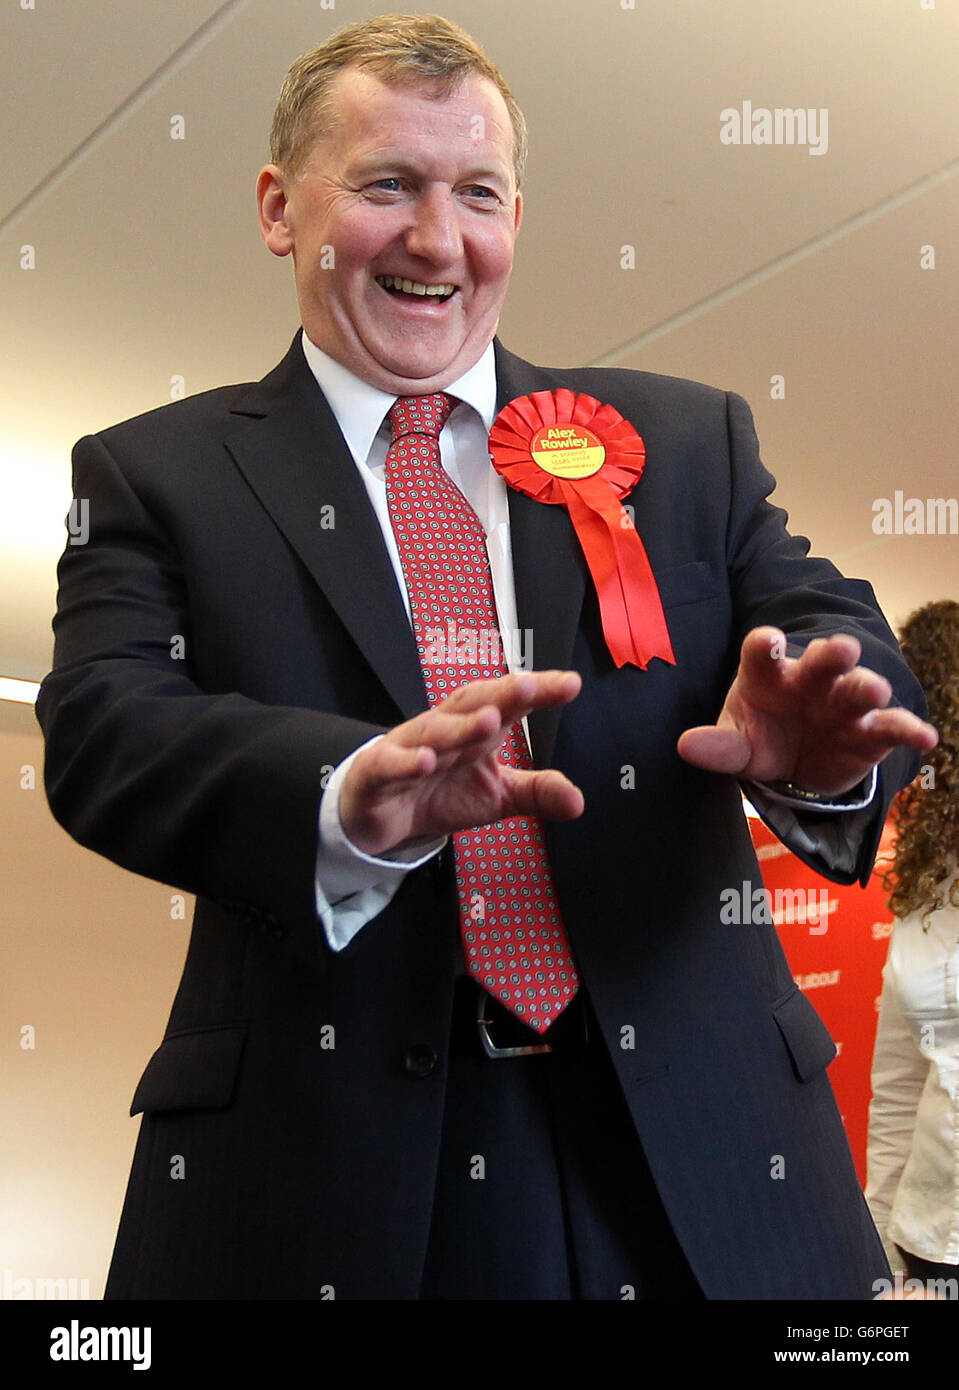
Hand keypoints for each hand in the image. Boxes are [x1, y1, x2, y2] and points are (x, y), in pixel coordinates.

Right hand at [340, 670, 583, 856]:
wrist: (381, 815)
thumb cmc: (440, 793)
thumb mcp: (496, 796)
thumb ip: (536, 793)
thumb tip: (577, 801)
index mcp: (477, 729)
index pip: (509, 703)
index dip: (539, 691)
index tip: (571, 685)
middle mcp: (445, 729)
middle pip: (472, 703)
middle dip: (501, 693)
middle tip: (528, 688)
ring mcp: (408, 747)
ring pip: (435, 730)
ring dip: (461, 725)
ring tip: (488, 721)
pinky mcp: (377, 772)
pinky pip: (390, 763)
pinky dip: (405, 761)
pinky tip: (425, 762)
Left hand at [676, 627, 937, 795]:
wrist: (796, 764)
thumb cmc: (761, 736)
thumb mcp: (736, 743)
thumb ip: (717, 746)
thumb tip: (685, 746)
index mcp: (768, 673)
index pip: (762, 651)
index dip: (765, 644)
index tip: (766, 641)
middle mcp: (811, 679)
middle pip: (822, 660)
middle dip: (832, 652)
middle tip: (839, 649)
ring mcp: (843, 703)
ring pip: (859, 688)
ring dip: (867, 686)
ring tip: (874, 690)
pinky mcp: (870, 732)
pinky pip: (892, 727)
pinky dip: (910, 730)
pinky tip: (925, 738)